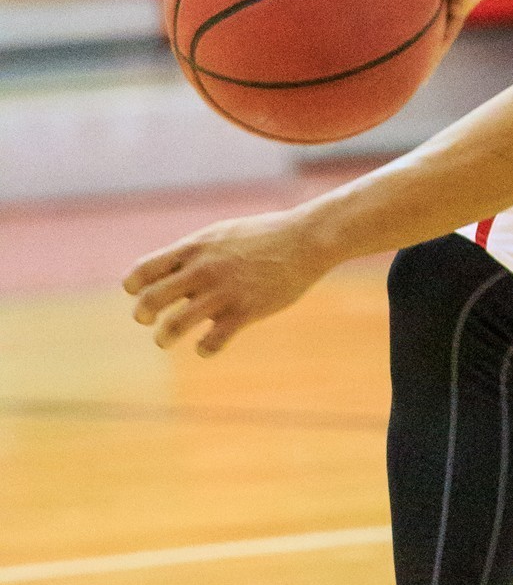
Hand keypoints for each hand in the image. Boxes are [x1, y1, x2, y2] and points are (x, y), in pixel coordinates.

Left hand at [124, 209, 333, 355]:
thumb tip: (164, 274)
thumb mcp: (221, 235)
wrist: (306, 239)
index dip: (134, 287)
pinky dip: (203, 348)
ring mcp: (223, 292)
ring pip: (173, 327)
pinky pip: (210, 344)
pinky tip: (208, 343)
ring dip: (164, 338)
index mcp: (194, 248)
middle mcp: (203, 270)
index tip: (142, 292)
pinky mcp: (245, 312)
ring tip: (167, 338)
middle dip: (143, 316)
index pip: (142, 272)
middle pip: (149, 302)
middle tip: (149, 320)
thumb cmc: (263, 237)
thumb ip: (192, 254)